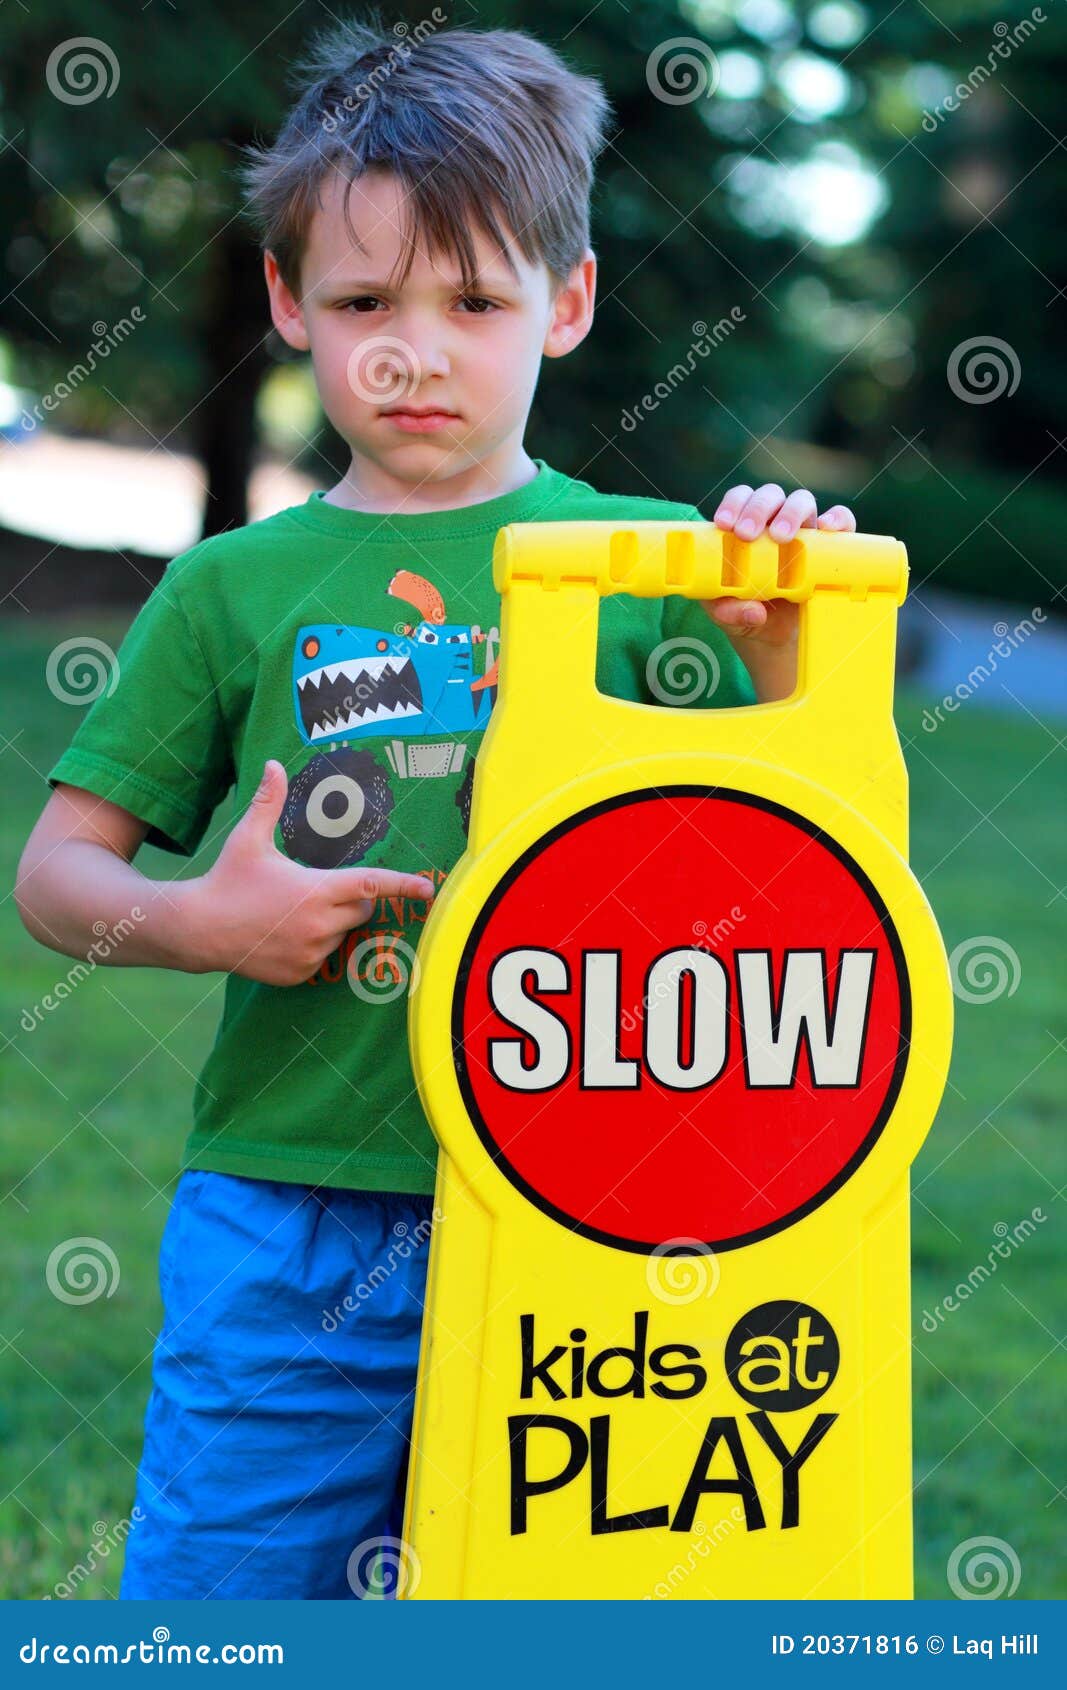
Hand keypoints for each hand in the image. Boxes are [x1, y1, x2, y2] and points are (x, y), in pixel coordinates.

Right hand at [184, 760, 434, 985]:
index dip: (403, 886)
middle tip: (316, 889)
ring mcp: (311, 953)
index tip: (428, 889)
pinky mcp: (300, 974)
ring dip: (330, 922)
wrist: (198, 930)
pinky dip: (312, 945)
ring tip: (289, 913)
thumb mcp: (248, 839)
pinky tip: (282, 934)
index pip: (372, 884)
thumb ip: (269, 802)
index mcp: (316, 889)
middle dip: (351, 897)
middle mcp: (320, 925)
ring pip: (342, 934)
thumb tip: (273, 764)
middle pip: (362, 909)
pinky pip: (322, 957)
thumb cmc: (226, 880)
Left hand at [700, 483, 855, 647]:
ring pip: (802, 501)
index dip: (734, 504)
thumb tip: (753, 613)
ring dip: (790, 513)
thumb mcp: (729, 616)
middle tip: (747, 534)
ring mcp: (805, 533)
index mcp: (745, 529)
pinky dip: (837, 519)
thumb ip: (728, 612)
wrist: (778, 638)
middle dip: (757, 508)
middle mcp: (775, 523)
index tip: (725, 525)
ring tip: (781, 538)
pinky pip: (841, 523)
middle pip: (770, 495)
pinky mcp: (832, 547)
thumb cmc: (746, 613)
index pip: (741, 499)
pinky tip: (827, 528)